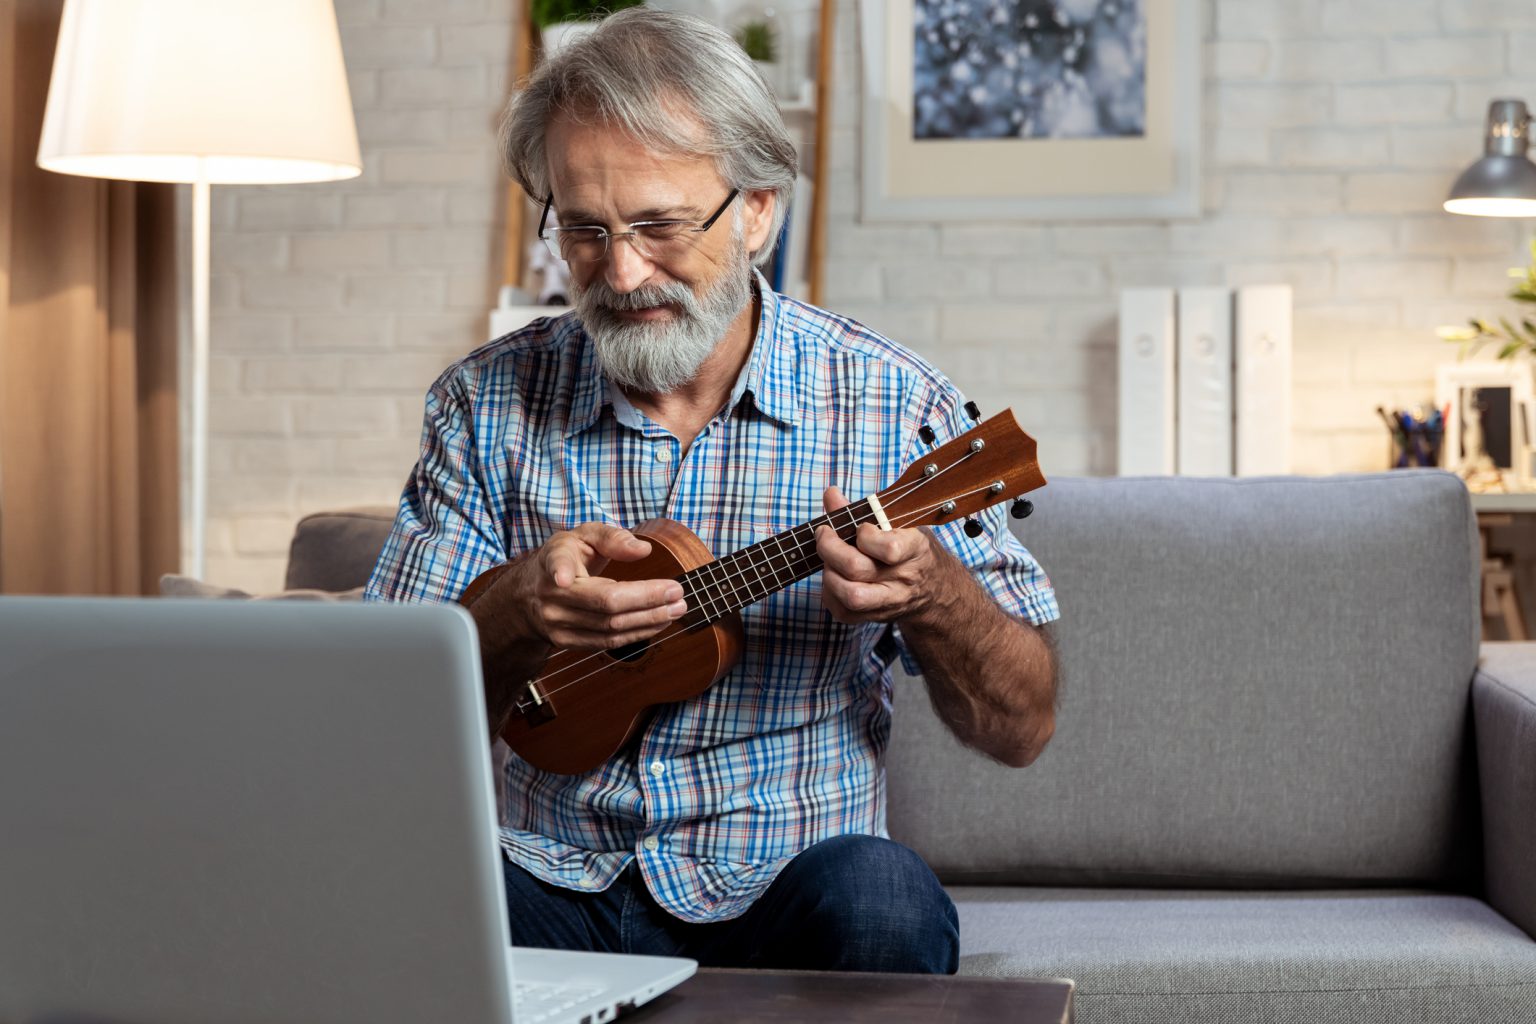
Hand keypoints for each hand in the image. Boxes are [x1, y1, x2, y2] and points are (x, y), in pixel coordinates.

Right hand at [489, 522, 687, 651]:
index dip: (561, 572)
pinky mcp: (565, 642)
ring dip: (648, 620)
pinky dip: (637, 633)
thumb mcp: (582, 536)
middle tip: (678, 593)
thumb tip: (643, 550)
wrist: (529, 595)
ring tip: (676, 609)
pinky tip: (657, 622)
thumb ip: (612, 537)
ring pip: (609, 627)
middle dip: (646, 600)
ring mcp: (557, 623)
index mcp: (552, 561)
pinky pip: (607, 642)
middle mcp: (551, 596)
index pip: (557, 566)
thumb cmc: (565, 558)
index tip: (563, 577)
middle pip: (604, 603)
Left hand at [815, 486, 942, 623]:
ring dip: (829, 574)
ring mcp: (890, 602)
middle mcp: (903, 579)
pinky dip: (829, 594)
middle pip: (856, 569)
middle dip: (829, 548)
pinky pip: (843, 612)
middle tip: (824, 535)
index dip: (865, 535)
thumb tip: (831, 494)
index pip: (889, 548)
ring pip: (851, 596)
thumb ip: (863, 510)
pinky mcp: (875, 618)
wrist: (936, 591)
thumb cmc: (912, 550)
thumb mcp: (899, 525)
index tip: (861, 527)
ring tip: (829, 560)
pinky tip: (834, 578)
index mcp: (914, 549)